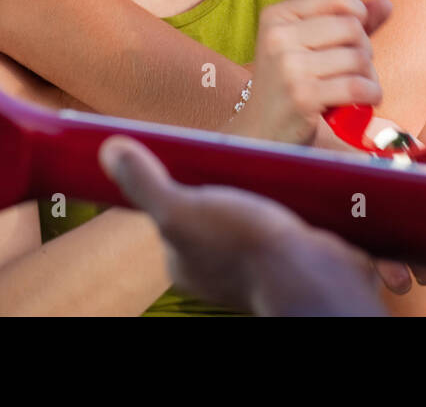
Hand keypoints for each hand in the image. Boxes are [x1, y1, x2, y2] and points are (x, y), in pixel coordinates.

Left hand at [98, 135, 386, 315]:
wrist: (317, 277)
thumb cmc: (245, 247)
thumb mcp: (182, 210)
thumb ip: (145, 183)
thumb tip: (109, 148)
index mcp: (185, 261)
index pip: (172, 207)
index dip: (180, 176)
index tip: (196, 152)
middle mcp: (216, 267)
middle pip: (211, 206)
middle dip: (222, 178)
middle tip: (234, 155)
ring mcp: (255, 262)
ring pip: (248, 208)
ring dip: (255, 184)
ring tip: (261, 162)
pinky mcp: (290, 252)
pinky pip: (280, 214)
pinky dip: (283, 197)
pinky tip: (287, 181)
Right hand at [242, 0, 389, 144]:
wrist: (261, 133)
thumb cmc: (289, 86)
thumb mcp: (308, 47)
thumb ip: (346, 23)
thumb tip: (386, 4)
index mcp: (277, 16)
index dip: (357, 11)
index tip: (356, 32)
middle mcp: (278, 36)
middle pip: (351, 26)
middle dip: (364, 49)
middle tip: (354, 68)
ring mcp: (288, 66)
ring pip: (357, 57)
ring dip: (368, 76)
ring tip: (357, 87)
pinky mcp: (302, 96)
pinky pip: (356, 86)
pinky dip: (370, 94)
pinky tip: (365, 100)